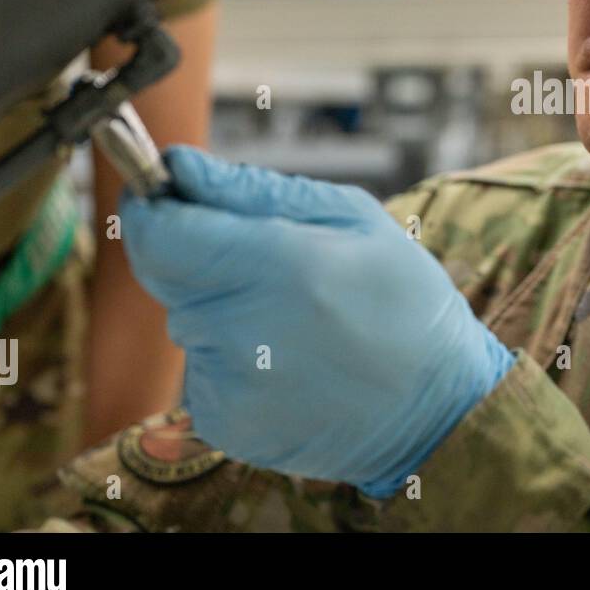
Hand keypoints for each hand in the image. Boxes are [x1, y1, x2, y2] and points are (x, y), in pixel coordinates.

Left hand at [119, 146, 514, 496]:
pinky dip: (231, 356)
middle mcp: (242, 329)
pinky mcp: (224, 422)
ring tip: (294, 318)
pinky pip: (201, 368)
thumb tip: (179, 167)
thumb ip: (256, 191)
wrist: (437, 410)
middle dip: (199, 254)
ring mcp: (229, 383)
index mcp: (280, 265)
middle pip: (165, 272)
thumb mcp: (354, 219)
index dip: (153, 205)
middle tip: (267, 262)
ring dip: (221, 307)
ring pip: (185, 319)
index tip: (165, 192)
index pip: (159, 231)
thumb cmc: (404, 302)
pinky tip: (289, 359)